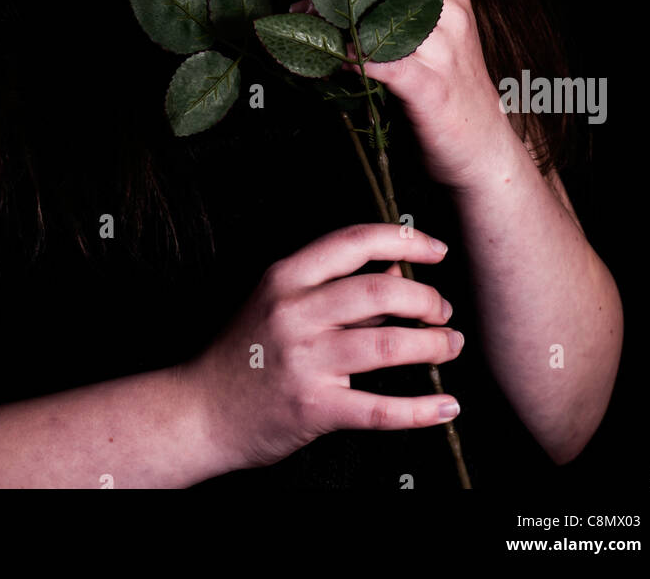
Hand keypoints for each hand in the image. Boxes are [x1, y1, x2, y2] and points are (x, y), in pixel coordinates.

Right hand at [181, 223, 462, 473]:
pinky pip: (378, 408)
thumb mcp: (278, 301)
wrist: (200, 410)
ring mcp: (303, 360)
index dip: (404, 240)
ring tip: (449, 346)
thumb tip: (397, 267)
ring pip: (386, 342)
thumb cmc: (244, 353)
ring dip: (432, 345)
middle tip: (443, 310)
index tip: (436, 250)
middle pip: (379, 289)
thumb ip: (335, 285)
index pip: (353, 241)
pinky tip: (444, 406)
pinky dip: (420, 409)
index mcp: (285, 276)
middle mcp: (294, 312)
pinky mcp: (312, 407)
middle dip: (426, 297)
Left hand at [286, 0, 508, 191]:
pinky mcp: (430, 88)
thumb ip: (399, 2)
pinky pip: (381, 60)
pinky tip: (324, 53)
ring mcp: (444, 50)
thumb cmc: (446, 85)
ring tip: (297, 12)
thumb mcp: (432, 33)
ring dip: (331, 9)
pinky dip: (347, 54)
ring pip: (382, 10)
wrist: (483, 150)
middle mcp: (451, 12)